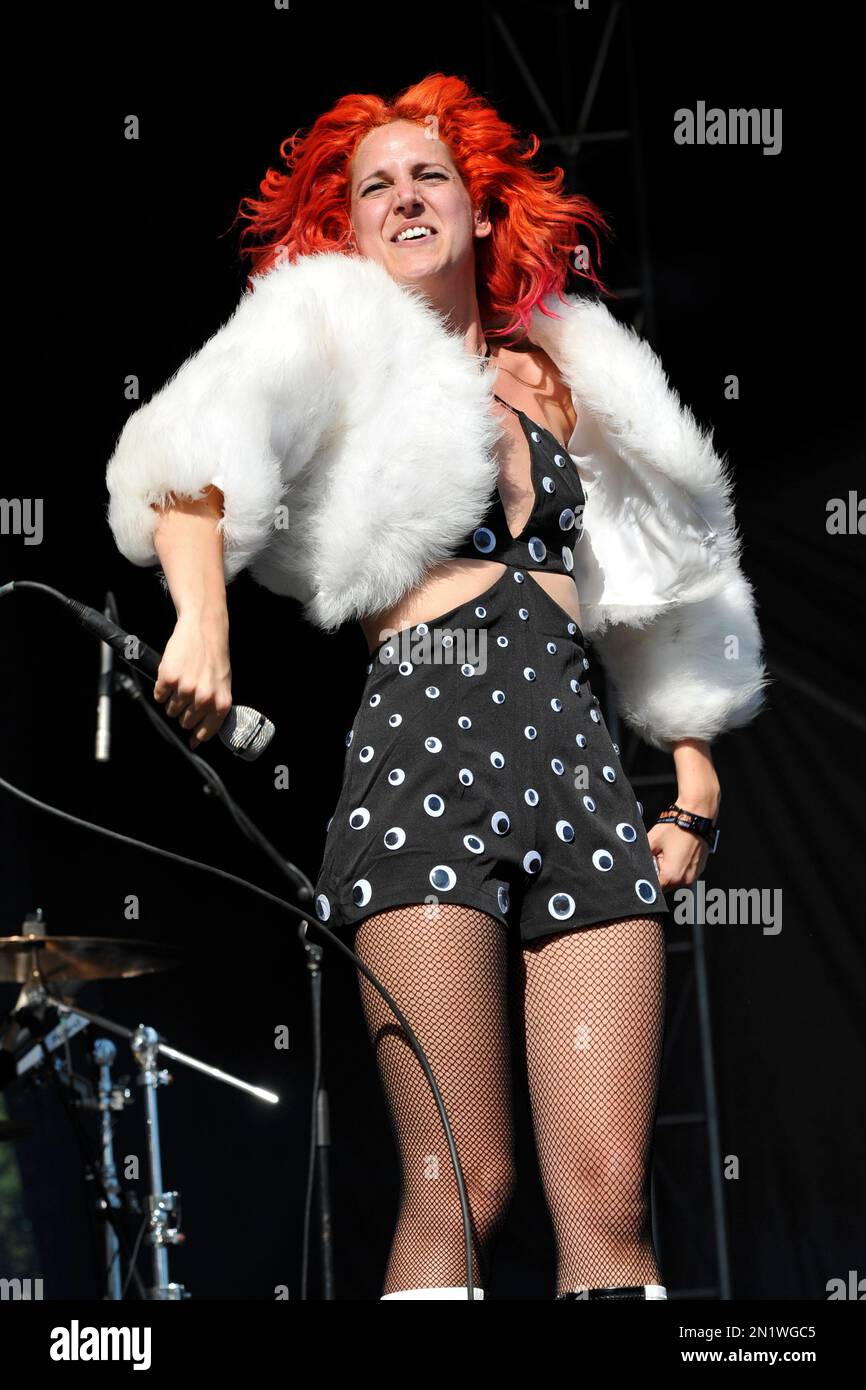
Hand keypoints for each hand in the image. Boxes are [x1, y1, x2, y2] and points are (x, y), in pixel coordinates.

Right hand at [153, 607, 232, 748]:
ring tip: (182, 682)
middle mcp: (204, 699)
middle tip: (188, 694)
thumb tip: (196, 740)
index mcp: (220, 704)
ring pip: (170, 711)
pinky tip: (172, 675)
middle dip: (184, 712)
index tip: (192, 732)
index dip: (196, 733)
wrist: (204, 629)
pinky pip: (158, 696)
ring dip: (173, 700)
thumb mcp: (222, 686)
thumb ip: (213, 712)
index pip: (205, 733)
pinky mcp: (168, 679)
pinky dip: (162, 688)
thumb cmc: (214, 658)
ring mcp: (185, 689)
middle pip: (184, 723)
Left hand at [647, 820, 709, 890]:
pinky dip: (679, 868)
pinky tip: (676, 854)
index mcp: (672, 875)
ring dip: (669, 872)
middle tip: (658, 858)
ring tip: (668, 854)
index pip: (656, 889)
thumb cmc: (676, 827)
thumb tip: (637, 865)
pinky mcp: (699, 869)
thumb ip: (643, 857)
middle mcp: (685, 879)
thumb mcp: (652, 841)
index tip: (647, 871)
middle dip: (659, 875)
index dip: (649, 880)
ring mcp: (694, 875)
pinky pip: (685, 874)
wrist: (695, 817)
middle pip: (666, 886)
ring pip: (675, 881)